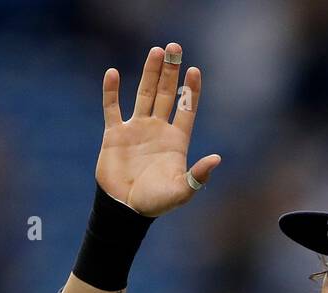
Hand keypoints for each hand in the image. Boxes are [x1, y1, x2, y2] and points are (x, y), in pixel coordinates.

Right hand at [96, 43, 220, 216]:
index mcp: (176, 141)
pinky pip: (112, 108)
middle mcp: (158, 130)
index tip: (195, 71)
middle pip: (166, 94)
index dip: (191, 91)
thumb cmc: (156, 203)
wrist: (125, 210)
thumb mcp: (181, 191)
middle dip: (171, 72)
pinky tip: (113, 73)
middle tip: (175, 48)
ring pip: (143, 94)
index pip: (186, 109)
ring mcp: (136, 130)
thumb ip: (198, 176)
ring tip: (156, 51)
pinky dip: (111, 91)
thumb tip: (216, 159)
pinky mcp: (115, 134)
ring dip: (149, 73)